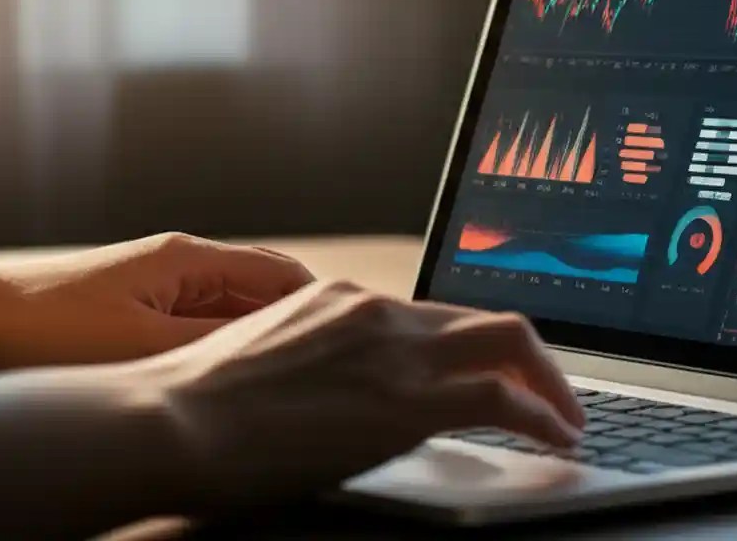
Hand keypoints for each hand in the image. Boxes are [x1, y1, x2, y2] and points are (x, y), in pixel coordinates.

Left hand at [0, 233, 314, 369]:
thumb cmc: (49, 327)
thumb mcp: (144, 345)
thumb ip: (216, 344)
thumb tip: (278, 347)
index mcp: (191, 258)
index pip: (283, 272)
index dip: (323, 302)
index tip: (352, 334)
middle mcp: (183, 264)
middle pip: (263, 289)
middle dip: (297, 323)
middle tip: (329, 363)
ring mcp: (162, 285)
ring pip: (233, 310)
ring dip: (259, 338)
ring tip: (287, 375)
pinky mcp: (140, 309)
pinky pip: (201, 324)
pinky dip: (223, 347)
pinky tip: (229, 377)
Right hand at [148, 279, 586, 512]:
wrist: (169, 420)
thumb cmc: (193, 404)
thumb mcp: (264, 361)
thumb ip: (316, 361)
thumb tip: (336, 391)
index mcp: (344, 301)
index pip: (436, 314)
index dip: (478, 342)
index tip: (498, 368)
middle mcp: (378, 311)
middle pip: (484, 317)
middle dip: (530, 354)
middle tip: (552, 390)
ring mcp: (396, 350)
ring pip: (507, 342)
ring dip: (548, 381)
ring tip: (567, 416)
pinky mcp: (407, 399)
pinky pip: (502, 397)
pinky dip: (542, 413)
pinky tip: (557, 436)